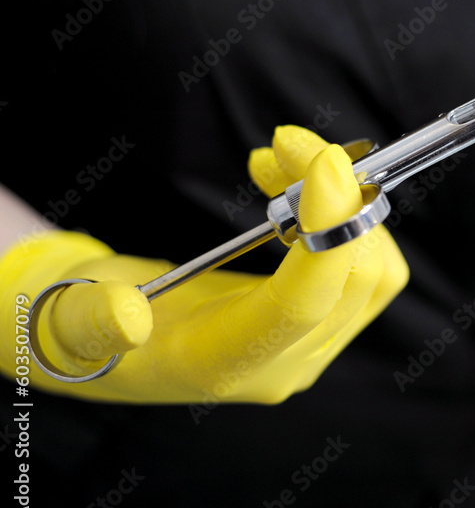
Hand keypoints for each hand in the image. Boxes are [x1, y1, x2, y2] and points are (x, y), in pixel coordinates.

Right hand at [0, 126, 407, 402]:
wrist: (100, 330)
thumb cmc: (82, 318)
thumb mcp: (66, 319)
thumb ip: (91, 321)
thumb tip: (129, 315)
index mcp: (223, 364)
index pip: (303, 305)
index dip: (327, 232)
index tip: (327, 163)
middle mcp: (283, 362)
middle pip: (356, 278)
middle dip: (336, 195)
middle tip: (283, 143)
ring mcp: (311, 344)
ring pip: (374, 267)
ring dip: (344, 198)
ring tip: (279, 158)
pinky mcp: (324, 318)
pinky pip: (367, 263)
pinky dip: (346, 213)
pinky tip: (294, 187)